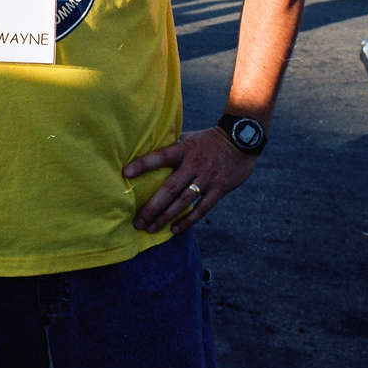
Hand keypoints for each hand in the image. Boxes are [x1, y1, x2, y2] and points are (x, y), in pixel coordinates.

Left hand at [123, 127, 257, 234]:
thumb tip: (148, 154)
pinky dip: (188, 220)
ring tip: (151, 228)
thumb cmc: (209, 140)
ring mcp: (207, 178)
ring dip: (166, 217)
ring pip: (184, 202)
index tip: (126, 173)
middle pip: (170, 188)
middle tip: (137, 221)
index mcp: (184, 149)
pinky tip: (175, 230)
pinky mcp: (220, 189)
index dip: (143, 164)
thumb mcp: (189, 138)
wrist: (242, 139)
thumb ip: (172, 148)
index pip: (160, 157)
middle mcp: (194, 164)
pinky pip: (202, 208)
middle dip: (152, 207)